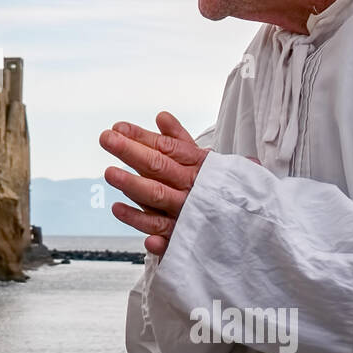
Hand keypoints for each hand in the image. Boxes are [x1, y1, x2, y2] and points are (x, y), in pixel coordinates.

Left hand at [98, 111, 208, 256]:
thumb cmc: (215, 189)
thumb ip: (180, 139)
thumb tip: (161, 116)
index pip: (167, 147)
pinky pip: (158, 229)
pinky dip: (141, 220)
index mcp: (198, 166)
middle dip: (131, 152)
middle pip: (158, 167)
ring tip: (109, 173)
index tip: (118, 127)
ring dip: (132, 184)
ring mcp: (185, 211)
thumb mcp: (204, 161)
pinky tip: (118, 209)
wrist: (246, 226)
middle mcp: (191, 187)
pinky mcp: (181, 236)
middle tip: (106, 139)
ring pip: (156, 196)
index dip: (141, 136)